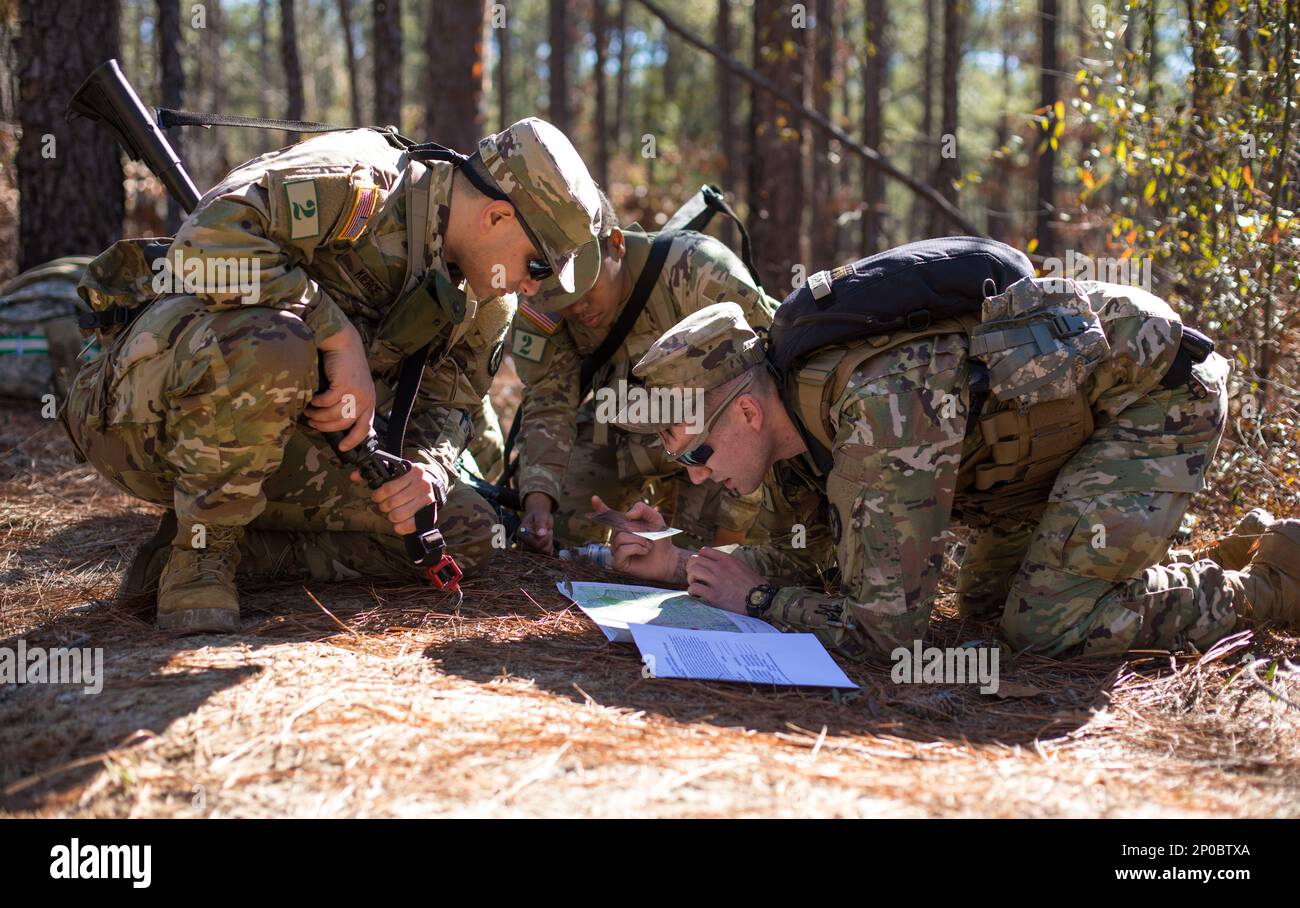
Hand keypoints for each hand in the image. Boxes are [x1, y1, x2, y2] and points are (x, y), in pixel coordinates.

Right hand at [307, 322, 375, 451]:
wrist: (343, 343)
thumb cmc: (345, 365)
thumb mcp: (353, 386)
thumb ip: (348, 403)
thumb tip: (332, 422)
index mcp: (369, 401)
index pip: (364, 427)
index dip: (353, 440)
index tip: (342, 448)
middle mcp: (365, 399)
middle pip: (344, 424)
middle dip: (326, 426)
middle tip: (313, 423)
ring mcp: (355, 393)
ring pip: (333, 414)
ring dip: (318, 415)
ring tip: (309, 411)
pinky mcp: (344, 385)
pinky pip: (326, 402)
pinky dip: (316, 402)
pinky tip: (312, 398)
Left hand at [352, 462, 445, 534]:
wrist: (433, 482)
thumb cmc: (409, 478)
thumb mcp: (397, 471)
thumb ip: (376, 471)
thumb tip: (354, 475)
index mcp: (413, 472)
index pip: (388, 488)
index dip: (378, 496)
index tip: (377, 497)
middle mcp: (422, 484)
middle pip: (392, 503)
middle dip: (384, 506)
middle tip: (386, 505)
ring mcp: (427, 499)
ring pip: (398, 515)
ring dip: (391, 516)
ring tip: (393, 512)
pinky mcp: (430, 513)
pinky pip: (410, 525)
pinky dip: (401, 527)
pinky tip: (399, 524)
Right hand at [520, 491, 554, 553]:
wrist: (538, 518)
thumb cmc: (539, 516)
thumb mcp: (540, 515)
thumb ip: (540, 523)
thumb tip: (541, 533)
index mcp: (521, 533)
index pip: (534, 542)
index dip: (545, 538)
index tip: (549, 531)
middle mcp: (522, 542)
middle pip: (538, 549)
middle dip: (547, 541)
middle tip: (549, 532)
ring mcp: (527, 548)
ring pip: (542, 553)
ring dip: (549, 544)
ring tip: (548, 536)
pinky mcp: (533, 551)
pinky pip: (544, 555)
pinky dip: (549, 549)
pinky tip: (548, 541)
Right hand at [595, 495, 679, 581]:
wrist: (667, 558)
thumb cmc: (660, 539)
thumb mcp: (655, 518)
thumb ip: (643, 509)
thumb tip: (627, 514)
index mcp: (623, 525)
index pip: (608, 515)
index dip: (600, 508)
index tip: (594, 498)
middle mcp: (616, 537)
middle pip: (619, 526)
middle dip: (638, 529)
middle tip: (650, 536)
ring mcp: (616, 550)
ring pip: (621, 538)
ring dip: (640, 540)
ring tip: (647, 546)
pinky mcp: (618, 562)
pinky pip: (623, 550)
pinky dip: (637, 549)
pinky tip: (643, 552)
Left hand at [685, 547, 764, 613]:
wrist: (760, 600)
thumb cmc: (753, 585)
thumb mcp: (741, 566)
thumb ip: (727, 563)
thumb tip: (714, 562)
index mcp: (727, 559)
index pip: (703, 551)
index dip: (699, 559)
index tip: (701, 567)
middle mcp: (720, 568)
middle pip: (694, 560)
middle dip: (691, 569)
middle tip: (695, 577)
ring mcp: (717, 581)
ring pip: (693, 572)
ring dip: (691, 579)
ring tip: (696, 585)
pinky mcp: (714, 595)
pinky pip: (694, 588)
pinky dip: (692, 591)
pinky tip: (697, 595)